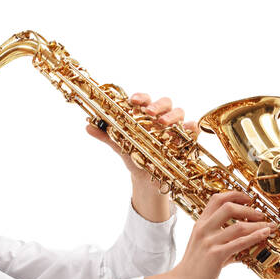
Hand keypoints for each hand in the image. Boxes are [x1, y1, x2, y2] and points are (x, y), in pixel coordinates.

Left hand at [85, 91, 200, 182]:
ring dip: (171, 116)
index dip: (140, 97)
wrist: (147, 181)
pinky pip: (192, 130)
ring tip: (162, 123)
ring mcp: (175, 128)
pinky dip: (190, 128)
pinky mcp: (186, 140)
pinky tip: (187, 129)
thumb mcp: (121, 147)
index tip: (132, 101)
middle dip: (157, 105)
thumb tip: (88, 126)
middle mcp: (162, 118)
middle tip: (149, 112)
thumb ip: (107, 135)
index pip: (145, 100)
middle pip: (164, 102)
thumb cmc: (136, 157)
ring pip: (179, 113)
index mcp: (146, 115)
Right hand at [143, 191, 275, 278]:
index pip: (217, 199)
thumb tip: (244, 247)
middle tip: (262, 215)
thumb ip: (224, 244)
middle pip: (229, 207)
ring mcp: (209, 241)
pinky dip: (255, 237)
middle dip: (249, 209)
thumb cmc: (193, 269)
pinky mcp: (216, 255)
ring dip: (258, 225)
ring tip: (269, 227)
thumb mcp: (205, 249)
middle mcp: (204, 229)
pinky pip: (239, 243)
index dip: (235, 195)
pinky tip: (264, 235)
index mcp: (200, 224)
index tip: (249, 198)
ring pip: (239, 226)